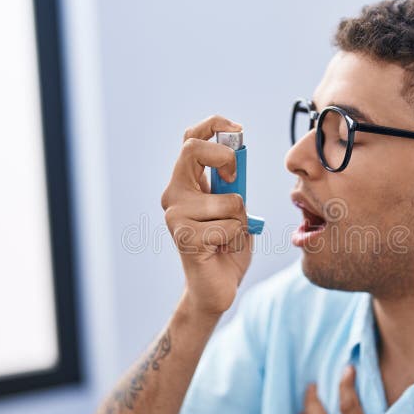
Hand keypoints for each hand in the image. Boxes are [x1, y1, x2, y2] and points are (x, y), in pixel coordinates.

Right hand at [161, 115, 252, 315]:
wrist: (217, 288)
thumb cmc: (228, 246)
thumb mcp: (236, 207)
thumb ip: (234, 184)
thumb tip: (238, 162)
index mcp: (187, 182)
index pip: (190, 139)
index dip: (213, 125)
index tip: (238, 132)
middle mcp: (174, 194)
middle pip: (192, 150)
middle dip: (225, 158)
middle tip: (237, 183)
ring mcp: (175, 215)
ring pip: (226, 199)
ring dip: (239, 220)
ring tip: (226, 236)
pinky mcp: (183, 236)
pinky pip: (228, 226)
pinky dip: (235, 238)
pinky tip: (220, 250)